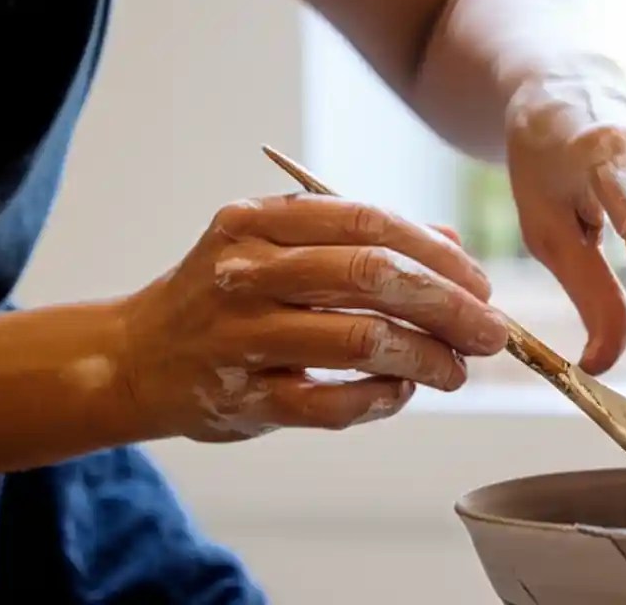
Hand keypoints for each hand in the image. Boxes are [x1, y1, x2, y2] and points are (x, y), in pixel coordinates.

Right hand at [117, 194, 507, 441]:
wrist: (136, 358)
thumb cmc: (228, 296)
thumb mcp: (282, 247)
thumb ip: (363, 242)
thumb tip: (456, 248)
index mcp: (259, 222)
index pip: (370, 223)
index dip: (438, 253)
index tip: (480, 282)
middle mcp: (245, 270)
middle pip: (373, 277)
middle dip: (449, 305)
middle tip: (490, 333)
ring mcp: (241, 336)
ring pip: (360, 341)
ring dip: (426, 357)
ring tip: (456, 370)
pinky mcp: (242, 397)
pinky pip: (331, 403)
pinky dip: (381, 400)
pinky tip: (402, 393)